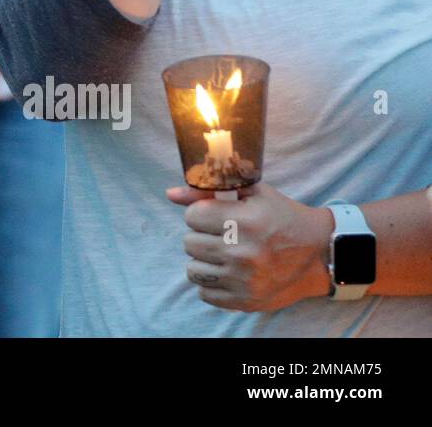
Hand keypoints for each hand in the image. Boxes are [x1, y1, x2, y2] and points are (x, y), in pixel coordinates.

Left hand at [167, 181, 333, 311]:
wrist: (321, 254)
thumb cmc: (284, 217)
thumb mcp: (253, 194)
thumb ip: (209, 191)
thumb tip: (170, 195)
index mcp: (244, 221)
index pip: (192, 216)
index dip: (201, 213)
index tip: (216, 215)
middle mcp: (242, 252)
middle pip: (189, 243)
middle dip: (202, 236)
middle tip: (222, 235)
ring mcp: (243, 280)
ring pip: (192, 269)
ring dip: (204, 260)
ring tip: (224, 254)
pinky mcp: (246, 301)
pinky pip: (204, 293)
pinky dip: (212, 283)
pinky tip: (228, 272)